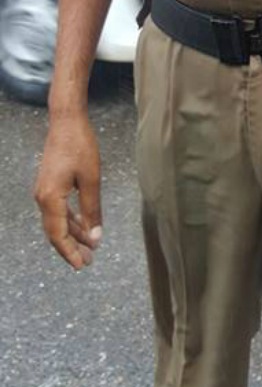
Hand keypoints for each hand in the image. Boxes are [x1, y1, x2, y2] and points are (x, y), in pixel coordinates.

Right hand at [34, 113, 102, 270]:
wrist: (66, 121)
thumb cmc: (80, 146)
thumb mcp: (91, 180)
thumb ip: (92, 209)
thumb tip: (95, 236)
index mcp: (50, 198)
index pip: (58, 235)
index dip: (70, 253)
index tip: (82, 265)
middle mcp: (42, 198)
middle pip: (55, 231)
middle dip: (72, 247)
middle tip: (88, 261)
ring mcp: (44, 191)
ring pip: (57, 221)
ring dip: (73, 234)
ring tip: (89, 246)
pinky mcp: (49, 184)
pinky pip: (58, 210)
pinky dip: (71, 219)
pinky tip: (83, 225)